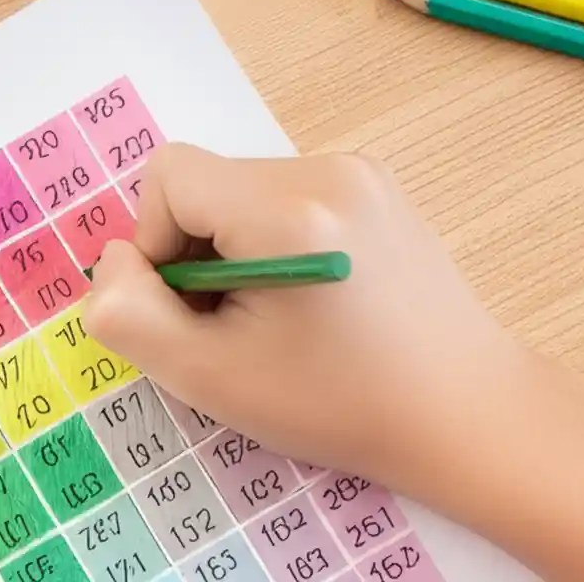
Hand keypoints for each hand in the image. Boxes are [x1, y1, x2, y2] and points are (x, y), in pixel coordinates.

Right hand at [85, 143, 516, 483]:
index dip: (155, 242)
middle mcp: (328, 170)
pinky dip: (273, 241)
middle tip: (233, 326)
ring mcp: (361, 172)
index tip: (191, 309)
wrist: (466, 414)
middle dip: (196, 250)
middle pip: (208, 183)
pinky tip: (312, 299)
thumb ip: (130, 314)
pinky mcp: (379, 186)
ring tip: (277, 317)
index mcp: (288, 210)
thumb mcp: (210, 378)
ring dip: (233, 249)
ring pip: (244, 191)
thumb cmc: (338, 406)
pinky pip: (287, 196)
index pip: (170, 175)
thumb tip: (117, 261)